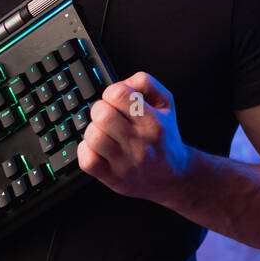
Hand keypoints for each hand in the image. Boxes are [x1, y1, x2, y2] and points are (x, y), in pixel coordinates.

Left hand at [78, 71, 191, 203]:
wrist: (173, 175)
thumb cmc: (165, 137)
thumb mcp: (166, 103)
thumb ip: (146, 83)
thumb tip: (123, 82)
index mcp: (153, 122)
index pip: (119, 94)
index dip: (112, 92)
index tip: (116, 100)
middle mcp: (140, 143)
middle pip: (102, 114)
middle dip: (100, 109)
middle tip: (107, 116)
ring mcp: (125, 162)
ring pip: (93, 136)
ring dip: (93, 130)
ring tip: (103, 132)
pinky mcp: (113, 178)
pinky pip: (87, 161)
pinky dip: (86, 151)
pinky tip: (97, 148)